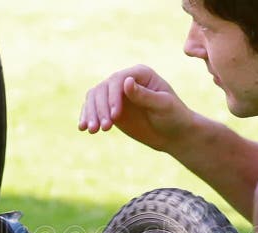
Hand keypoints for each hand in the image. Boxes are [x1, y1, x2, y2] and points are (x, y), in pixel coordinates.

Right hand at [79, 65, 195, 152]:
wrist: (174, 134)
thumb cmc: (174, 116)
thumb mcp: (163, 106)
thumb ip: (144, 95)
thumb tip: (125, 82)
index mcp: (140, 74)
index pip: (117, 80)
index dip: (112, 97)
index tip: (115, 117)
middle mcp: (125, 81)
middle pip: (102, 89)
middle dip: (100, 108)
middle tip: (104, 128)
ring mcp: (116, 95)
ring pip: (94, 98)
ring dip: (91, 114)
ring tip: (92, 131)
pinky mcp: (111, 108)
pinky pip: (93, 109)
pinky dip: (87, 117)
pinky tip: (83, 128)